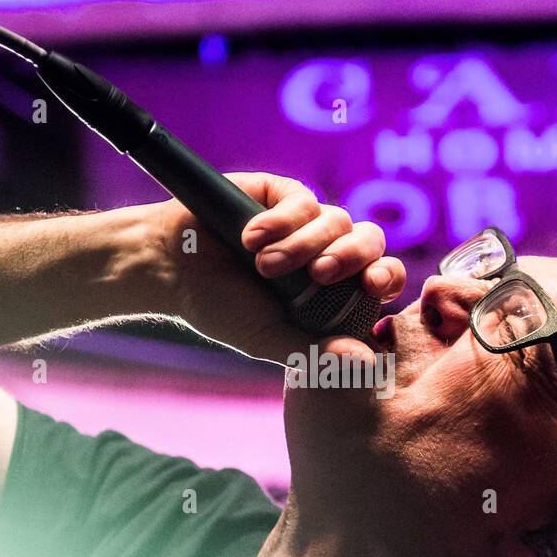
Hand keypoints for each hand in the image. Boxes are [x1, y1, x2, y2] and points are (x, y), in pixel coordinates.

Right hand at [153, 173, 404, 364]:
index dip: (386, 276)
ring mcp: (306, 220)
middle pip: (370, 240)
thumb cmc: (221, 308)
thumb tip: (365, 362)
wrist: (170, 271)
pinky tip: (249, 238)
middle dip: (350, 257)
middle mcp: (327, 250)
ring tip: (264, 265)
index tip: (371, 285)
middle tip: (319, 275)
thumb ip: (315, 350)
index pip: (382, 275)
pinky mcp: (281, 194)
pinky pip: (303, 200)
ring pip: (337, 220)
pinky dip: (280, 221)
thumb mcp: (269, 338)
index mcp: (335, 289)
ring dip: (304, 244)